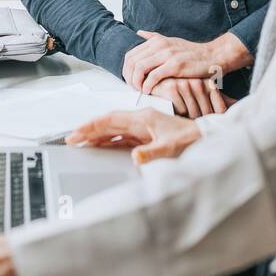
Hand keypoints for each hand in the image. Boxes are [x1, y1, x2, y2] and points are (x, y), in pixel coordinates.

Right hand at [67, 106, 201, 163]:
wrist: (204, 137)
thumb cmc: (190, 139)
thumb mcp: (171, 147)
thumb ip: (152, 152)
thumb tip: (134, 158)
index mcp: (143, 118)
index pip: (112, 119)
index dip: (93, 126)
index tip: (77, 132)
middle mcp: (140, 120)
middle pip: (109, 123)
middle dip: (89, 130)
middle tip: (71, 138)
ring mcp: (142, 128)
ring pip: (114, 130)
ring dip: (97, 135)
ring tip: (80, 142)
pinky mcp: (145, 136)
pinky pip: (122, 138)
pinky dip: (109, 141)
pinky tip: (100, 146)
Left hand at [123, 30, 250, 94]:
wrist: (214, 56)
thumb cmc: (192, 53)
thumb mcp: (172, 41)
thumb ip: (154, 37)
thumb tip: (139, 33)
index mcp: (157, 41)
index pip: (131, 54)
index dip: (126, 69)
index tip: (130, 80)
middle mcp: (160, 45)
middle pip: (132, 61)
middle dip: (128, 77)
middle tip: (133, 88)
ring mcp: (168, 55)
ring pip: (140, 68)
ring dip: (136, 82)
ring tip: (140, 90)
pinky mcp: (175, 66)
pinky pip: (154, 77)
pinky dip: (147, 86)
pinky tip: (149, 91)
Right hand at [151, 76, 229, 117]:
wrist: (158, 84)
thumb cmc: (182, 94)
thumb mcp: (203, 95)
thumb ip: (220, 100)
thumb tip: (238, 106)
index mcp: (209, 84)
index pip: (221, 109)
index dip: (213, 119)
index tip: (205, 120)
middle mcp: (198, 82)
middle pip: (206, 113)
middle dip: (198, 119)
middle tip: (189, 117)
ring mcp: (185, 84)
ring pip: (193, 113)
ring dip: (186, 117)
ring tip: (180, 111)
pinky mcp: (171, 88)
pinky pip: (180, 110)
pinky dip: (176, 112)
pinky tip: (171, 105)